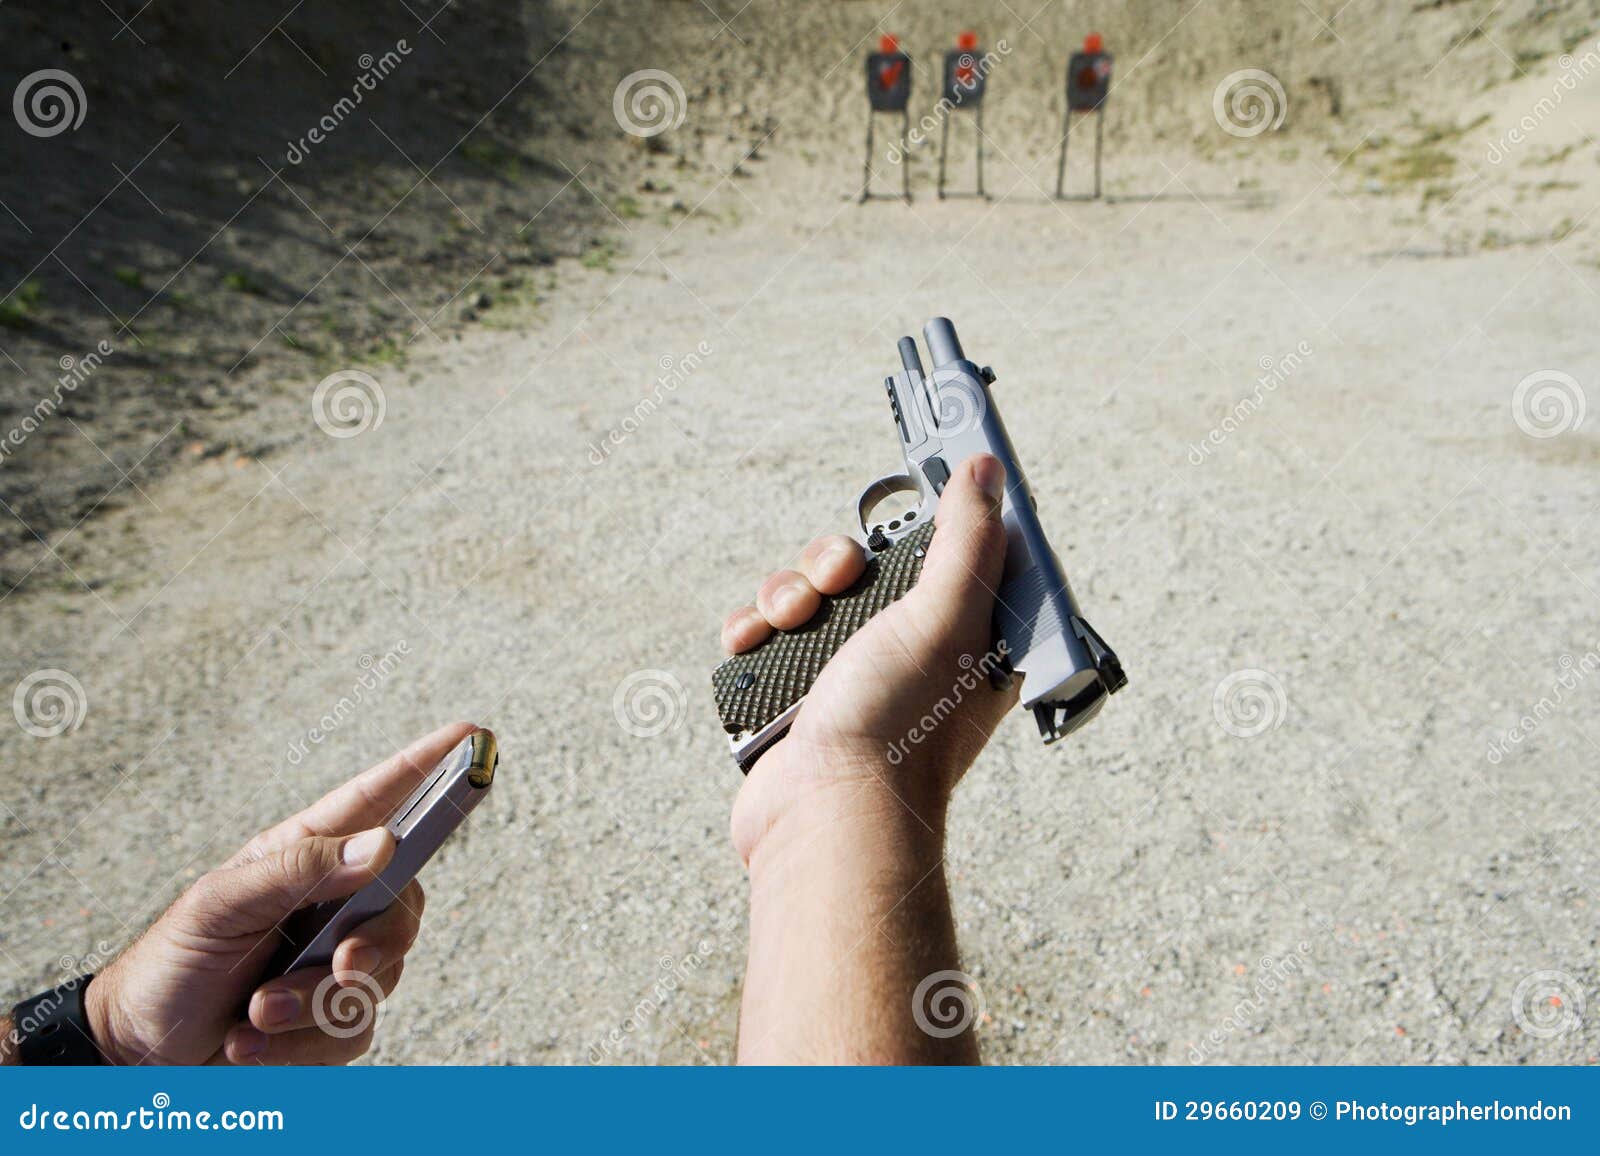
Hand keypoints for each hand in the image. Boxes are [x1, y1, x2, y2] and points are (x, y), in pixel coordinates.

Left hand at [83, 722, 479, 1064]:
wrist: (140, 1053)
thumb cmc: (172, 961)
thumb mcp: (223, 903)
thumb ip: (303, 869)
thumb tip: (385, 844)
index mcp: (306, 854)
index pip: (379, 801)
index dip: (428, 766)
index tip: (473, 735)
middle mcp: (333, 903)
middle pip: (405, 905)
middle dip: (378, 943)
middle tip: (343, 966)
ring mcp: (336, 961)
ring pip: (380, 978)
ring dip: (314, 1005)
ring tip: (256, 1013)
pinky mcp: (330, 1018)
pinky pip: (354, 1032)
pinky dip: (300, 1045)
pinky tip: (251, 1042)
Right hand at [722, 454, 1015, 859]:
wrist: (822, 816)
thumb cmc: (898, 727)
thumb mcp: (944, 618)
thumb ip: (966, 540)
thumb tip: (987, 471)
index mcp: (963, 641)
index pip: (942, 558)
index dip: (913, 532)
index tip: (888, 513)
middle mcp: (906, 657)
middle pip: (863, 569)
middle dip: (835, 565)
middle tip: (837, 583)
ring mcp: (846, 680)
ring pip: (807, 597)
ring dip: (787, 595)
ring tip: (788, 624)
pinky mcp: (794, 699)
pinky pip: (765, 638)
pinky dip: (753, 634)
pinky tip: (753, 644)